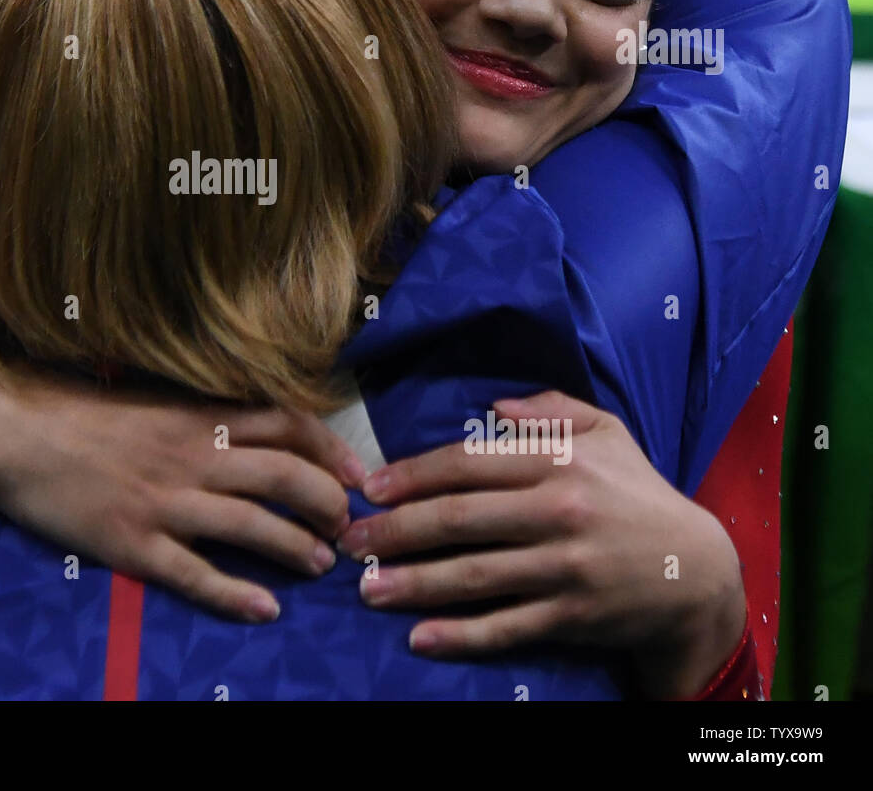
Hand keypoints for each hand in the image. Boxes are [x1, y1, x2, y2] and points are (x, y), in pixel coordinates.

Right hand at [0, 349, 362, 622]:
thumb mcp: (155, 399)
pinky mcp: (132, 544)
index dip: (332, 451)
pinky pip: (194, 574)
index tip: (360, 476)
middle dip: (328, 504)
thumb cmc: (84, 412)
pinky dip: (235, 594)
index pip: (287, 425)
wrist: (14, 433)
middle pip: (284, 477)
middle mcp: (191, 455)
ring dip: (296, 547)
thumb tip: (260, 426)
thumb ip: (206, 413)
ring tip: (322, 564)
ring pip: (250, 526)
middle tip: (349, 528)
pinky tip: (265, 608)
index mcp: (199, 415)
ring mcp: (163, 502)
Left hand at [337, 391, 745, 697]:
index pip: (467, 462)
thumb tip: (492, 407)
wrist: (696, 572)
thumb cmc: (639, 494)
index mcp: (558, 462)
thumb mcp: (607, 433)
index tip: (368, 488)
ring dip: (413, 583)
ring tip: (366, 587)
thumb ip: (551, 409)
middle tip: (347, 540)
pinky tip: (420, 638)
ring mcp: (564, 567)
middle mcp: (557, 511)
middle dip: (394, 530)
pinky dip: (462, 636)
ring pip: (474, 575)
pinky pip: (507, 626)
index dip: (411, 475)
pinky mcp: (573, 615)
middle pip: (458, 519)